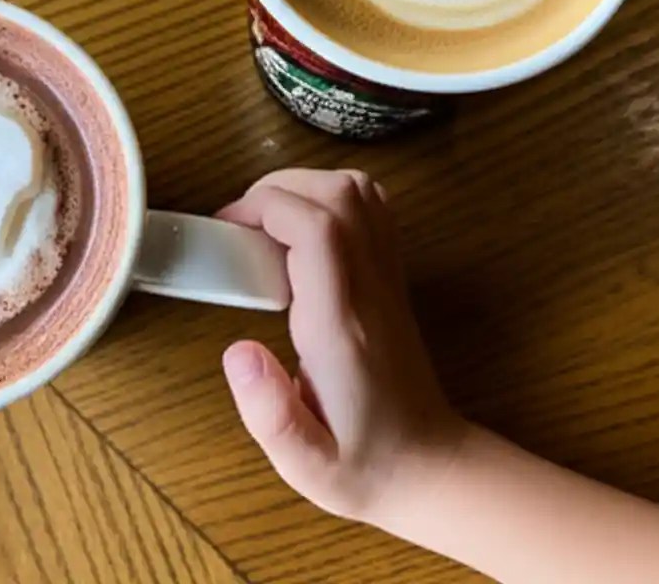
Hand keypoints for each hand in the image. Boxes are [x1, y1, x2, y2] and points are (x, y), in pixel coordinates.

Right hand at [217, 168, 463, 521]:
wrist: (431, 468)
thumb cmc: (363, 468)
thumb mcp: (307, 465)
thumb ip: (269, 413)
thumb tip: (237, 351)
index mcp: (343, 327)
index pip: (319, 230)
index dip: (267, 208)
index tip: (228, 231)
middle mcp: (371, 290)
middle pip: (340, 194)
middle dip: (278, 190)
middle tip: (239, 229)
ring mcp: (389, 280)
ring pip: (361, 192)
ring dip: (305, 190)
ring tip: (266, 228)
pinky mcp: (393, 280)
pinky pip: (372, 212)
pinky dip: (331, 202)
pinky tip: (301, 237)